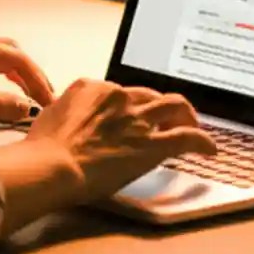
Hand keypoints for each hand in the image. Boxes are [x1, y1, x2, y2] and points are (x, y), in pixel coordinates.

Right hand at [25, 79, 216, 202]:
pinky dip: (202, 141)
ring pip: (175, 106)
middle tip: (163, 119)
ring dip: (186, 114)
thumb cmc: (44, 149)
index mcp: (93, 88)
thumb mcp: (51, 116)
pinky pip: (187, 137)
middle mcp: (119, 97)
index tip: (128, 115)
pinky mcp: (153, 144)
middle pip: (148, 95)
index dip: (127, 105)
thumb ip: (68, 112)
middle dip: (157, 106)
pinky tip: (209, 148)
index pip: (118, 92)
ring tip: (191, 124)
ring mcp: (138, 119)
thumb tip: (71, 119)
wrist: (54, 165)